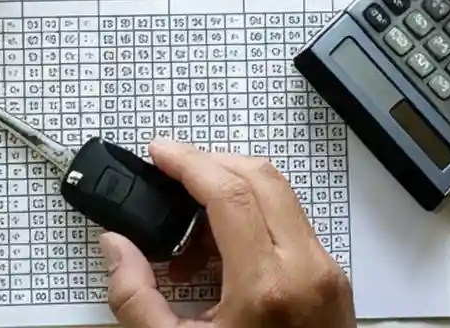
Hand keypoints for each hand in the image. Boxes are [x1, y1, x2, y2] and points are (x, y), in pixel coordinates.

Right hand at [102, 140, 353, 327]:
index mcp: (268, 286)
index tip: (161, 153)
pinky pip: (292, 225)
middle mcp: (307, 271)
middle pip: (261, 177)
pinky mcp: (333, 283)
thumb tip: (116, 248)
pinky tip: (219, 253)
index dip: (189, 161)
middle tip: (171, 172)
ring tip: (188, 230)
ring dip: (232, 192)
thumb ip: (135, 298)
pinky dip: (253, 219)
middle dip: (211, 164)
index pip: (230, 191)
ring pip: (281, 195)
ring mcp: (326, 275)